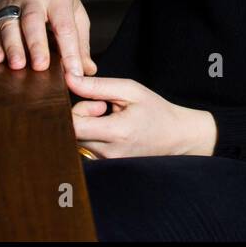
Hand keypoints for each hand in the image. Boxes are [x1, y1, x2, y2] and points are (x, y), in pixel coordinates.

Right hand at [0, 0, 95, 76]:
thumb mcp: (75, 12)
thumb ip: (81, 42)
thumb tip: (87, 70)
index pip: (65, 26)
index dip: (70, 51)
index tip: (74, 73)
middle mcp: (34, 0)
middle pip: (33, 21)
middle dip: (37, 44)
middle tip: (41, 66)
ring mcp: (13, 5)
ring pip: (10, 25)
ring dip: (13, 46)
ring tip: (18, 65)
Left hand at [66, 71, 217, 158]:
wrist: (176, 137)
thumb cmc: (156, 111)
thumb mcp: (131, 90)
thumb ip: (98, 86)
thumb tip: (69, 80)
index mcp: (117, 132)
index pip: (74, 126)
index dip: (78, 110)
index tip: (97, 103)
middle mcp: (108, 152)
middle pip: (72, 134)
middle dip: (82, 117)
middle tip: (104, 108)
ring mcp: (106, 162)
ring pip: (77, 141)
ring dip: (87, 127)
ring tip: (110, 120)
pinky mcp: (104, 165)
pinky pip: (85, 148)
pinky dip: (91, 137)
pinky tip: (108, 132)